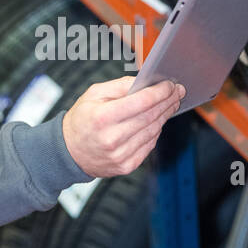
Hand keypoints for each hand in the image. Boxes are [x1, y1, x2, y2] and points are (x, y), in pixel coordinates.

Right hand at [62, 75, 185, 177]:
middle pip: (150, 116)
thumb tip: (146, 82)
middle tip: (178, 92)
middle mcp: (112, 138)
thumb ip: (120, 86)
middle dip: (167, 102)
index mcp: (102, 117)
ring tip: (171, 104)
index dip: (160, 92)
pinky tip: (157, 121)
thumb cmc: (82, 119)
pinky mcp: (126, 166)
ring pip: (153, 131)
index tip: (170, 85)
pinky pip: (149, 145)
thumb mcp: (94, 94)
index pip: (141, 102)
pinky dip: (156, 131)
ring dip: (165, 116)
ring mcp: (120, 155)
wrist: (69, 151)